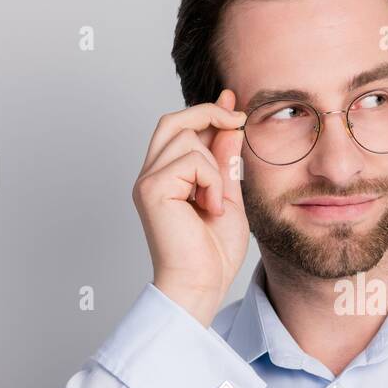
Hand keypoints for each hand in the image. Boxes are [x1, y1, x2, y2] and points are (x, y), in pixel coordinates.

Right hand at [132, 90, 249, 326]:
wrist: (202, 284)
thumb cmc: (213, 252)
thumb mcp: (228, 196)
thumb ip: (225, 162)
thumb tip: (230, 126)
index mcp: (167, 177)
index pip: (181, 129)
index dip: (207, 112)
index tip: (233, 103)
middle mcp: (152, 175)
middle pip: (173, 120)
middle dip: (208, 113)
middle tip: (238, 119)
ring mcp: (148, 181)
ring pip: (186, 138)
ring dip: (214, 166)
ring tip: (217, 201)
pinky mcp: (151, 189)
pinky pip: (190, 160)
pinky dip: (210, 181)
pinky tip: (210, 208)